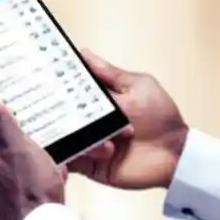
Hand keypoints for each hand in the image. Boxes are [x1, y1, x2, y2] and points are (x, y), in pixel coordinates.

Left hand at [0, 96, 66, 219]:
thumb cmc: (30, 185)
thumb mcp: (18, 145)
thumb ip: (1, 122)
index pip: (2, 131)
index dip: (22, 127)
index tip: (38, 126)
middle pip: (15, 149)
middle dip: (35, 146)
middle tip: (51, 145)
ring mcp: (3, 192)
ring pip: (26, 168)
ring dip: (42, 164)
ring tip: (56, 165)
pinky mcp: (17, 205)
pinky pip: (32, 185)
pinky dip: (44, 180)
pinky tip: (56, 181)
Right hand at [69, 51, 188, 190]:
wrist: (175, 155)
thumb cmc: (161, 118)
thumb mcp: (138, 88)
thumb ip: (110, 74)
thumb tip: (85, 54)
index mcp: (101, 99)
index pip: (71, 89)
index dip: (57, 83)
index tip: (45, 75)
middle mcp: (90, 120)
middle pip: (61, 114)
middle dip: (55, 111)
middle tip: (56, 111)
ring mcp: (88, 142)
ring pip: (62, 137)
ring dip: (69, 136)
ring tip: (101, 140)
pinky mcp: (89, 165)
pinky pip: (69, 162)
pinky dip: (64, 160)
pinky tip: (79, 155)